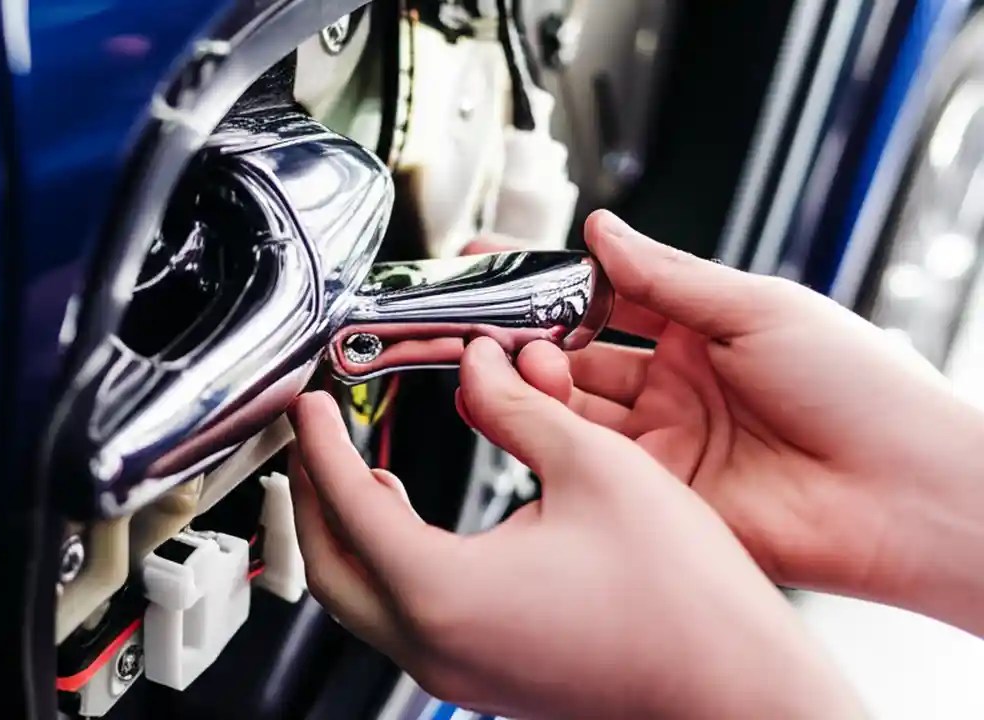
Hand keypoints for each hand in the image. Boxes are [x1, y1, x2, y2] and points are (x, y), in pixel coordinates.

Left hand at [287, 341, 861, 718]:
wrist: (740, 691)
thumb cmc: (685, 600)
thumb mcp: (597, 468)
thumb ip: (518, 409)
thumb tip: (479, 367)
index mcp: (445, 592)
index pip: (347, 504)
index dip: (320, 443)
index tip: (310, 405)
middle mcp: (437, 646)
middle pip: (327, 566)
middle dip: (310, 493)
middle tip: (313, 437)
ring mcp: (458, 673)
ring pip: (359, 600)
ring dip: (344, 533)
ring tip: (354, 471)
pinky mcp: (485, 679)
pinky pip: (402, 621)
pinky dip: (385, 567)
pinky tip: (410, 524)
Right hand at [471, 211, 983, 633]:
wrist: (906, 494)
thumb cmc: (863, 390)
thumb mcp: (757, 308)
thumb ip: (666, 276)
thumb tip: (602, 231)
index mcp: (702, 331)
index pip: (605, 295)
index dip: (547, 277)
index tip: (493, 261)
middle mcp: (677, 387)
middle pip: (576, 352)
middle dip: (525, 333)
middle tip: (485, 318)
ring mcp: (665, 443)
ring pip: (571, 407)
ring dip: (532, 380)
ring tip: (506, 358)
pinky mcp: (659, 497)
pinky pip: (588, 462)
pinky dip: (551, 433)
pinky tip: (531, 406)